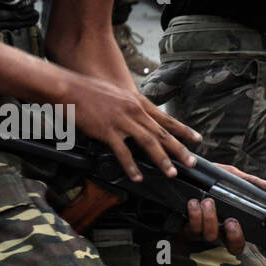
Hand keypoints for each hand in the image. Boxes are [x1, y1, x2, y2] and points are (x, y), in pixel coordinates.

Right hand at [66, 74, 198, 181]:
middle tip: (192, 163)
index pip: (166, 118)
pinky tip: (137, 176)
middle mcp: (134, 110)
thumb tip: (142, 119)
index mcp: (138, 102)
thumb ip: (132, 108)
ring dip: (161, 160)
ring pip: (148, 142)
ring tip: (171, 173)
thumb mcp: (118, 95)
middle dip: (180, 149)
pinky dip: (131, 166)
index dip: (183, 130)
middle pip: (162, 132)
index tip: (197, 139)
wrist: (68, 88)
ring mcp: (121, 120)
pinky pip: (123, 152)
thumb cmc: (89, 92)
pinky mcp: (107, 130)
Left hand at [183, 164, 265, 254]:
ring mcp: (202, 231)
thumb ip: (251, 183)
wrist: (186, 172)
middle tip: (230, 220)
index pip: (239, 242)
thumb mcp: (232, 177)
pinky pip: (191, 229)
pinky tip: (194, 203)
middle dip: (232, 236)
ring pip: (209, 236)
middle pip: (230, 247)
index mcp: (231, 224)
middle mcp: (218, 231)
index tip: (236, 223)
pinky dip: (194, 216)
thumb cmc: (211, 178)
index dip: (239, 239)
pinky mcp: (187, 227)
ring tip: (207, 202)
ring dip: (209, 220)